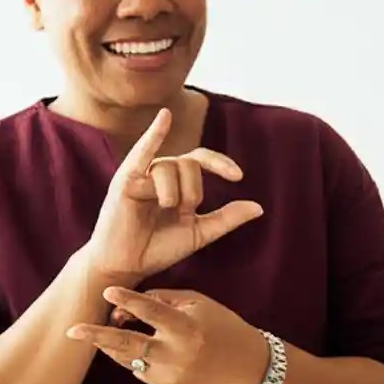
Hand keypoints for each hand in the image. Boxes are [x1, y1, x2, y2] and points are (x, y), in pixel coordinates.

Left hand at [67, 287, 268, 383]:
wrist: (240, 364)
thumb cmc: (218, 323)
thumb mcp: (196, 302)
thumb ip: (160, 300)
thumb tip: (124, 307)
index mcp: (187, 328)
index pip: (153, 312)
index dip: (130, 301)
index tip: (107, 291)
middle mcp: (176, 354)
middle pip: (129, 345)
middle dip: (98, 336)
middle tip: (71, 329)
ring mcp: (168, 374)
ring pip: (126, 357)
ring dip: (109, 343)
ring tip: (94, 332)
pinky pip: (138, 366)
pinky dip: (133, 353)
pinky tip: (142, 344)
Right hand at [79, 108, 263, 283]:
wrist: (126, 267)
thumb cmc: (156, 249)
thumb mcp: (198, 233)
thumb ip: (226, 219)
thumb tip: (259, 207)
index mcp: (176, 181)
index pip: (201, 159)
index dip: (221, 164)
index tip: (238, 177)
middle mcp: (158, 172)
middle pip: (188, 163)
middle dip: (193, 191)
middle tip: (182, 214)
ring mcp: (141, 175)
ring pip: (170, 167)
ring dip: (175, 193)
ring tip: (166, 211)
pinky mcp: (125, 181)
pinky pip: (142, 154)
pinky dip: (154, 134)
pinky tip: (165, 116)